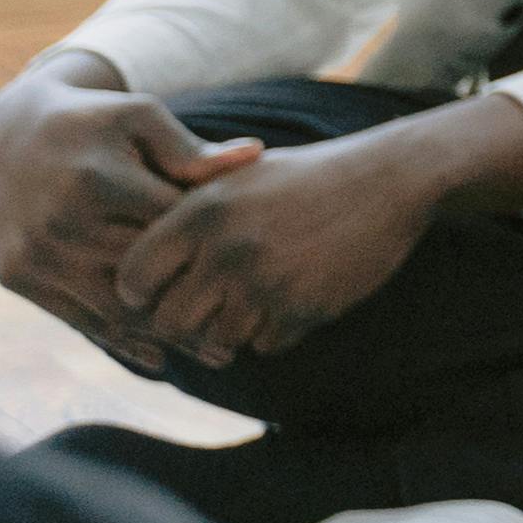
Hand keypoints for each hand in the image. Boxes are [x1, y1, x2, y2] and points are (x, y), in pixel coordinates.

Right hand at [0, 62, 259, 370]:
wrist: (9, 138)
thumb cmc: (95, 123)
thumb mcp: (141, 119)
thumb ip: (193, 150)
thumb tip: (256, 154)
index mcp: (95, 180)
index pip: (169, 227)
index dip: (211, 251)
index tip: (259, 274)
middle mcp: (58, 222)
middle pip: (143, 277)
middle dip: (197, 305)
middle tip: (247, 335)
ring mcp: (33, 254)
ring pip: (112, 309)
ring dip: (165, 339)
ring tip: (216, 356)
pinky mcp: (16, 276)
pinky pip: (76, 318)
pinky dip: (120, 340)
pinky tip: (161, 356)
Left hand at [110, 117, 482, 371]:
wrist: (392, 177)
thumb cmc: (308, 178)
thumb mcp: (239, 177)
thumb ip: (186, 210)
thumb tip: (129, 260)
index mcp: (201, 211)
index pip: (132, 278)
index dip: (140, 294)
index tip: (159, 293)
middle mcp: (225, 248)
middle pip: (168, 323)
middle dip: (183, 325)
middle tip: (205, 313)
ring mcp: (265, 282)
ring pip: (215, 342)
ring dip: (231, 332)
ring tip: (253, 304)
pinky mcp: (303, 308)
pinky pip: (265, 346)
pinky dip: (275, 332)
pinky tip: (294, 298)